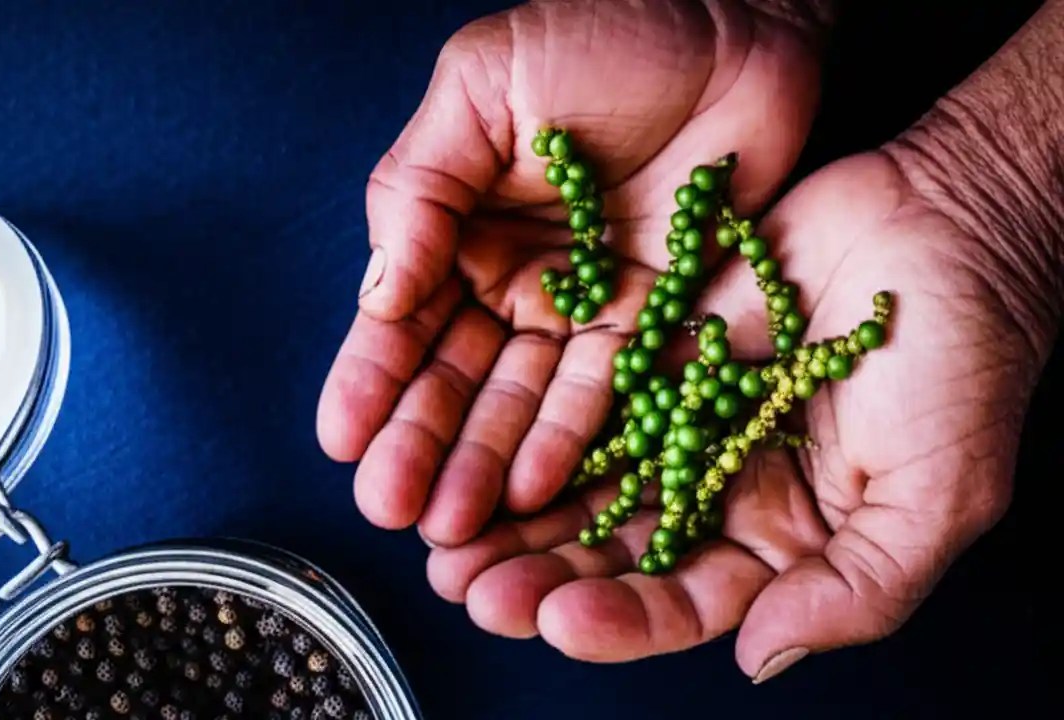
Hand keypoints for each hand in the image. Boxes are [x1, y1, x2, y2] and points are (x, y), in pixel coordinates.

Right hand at [316, 0, 829, 542]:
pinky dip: (570, 439)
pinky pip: (606, 393)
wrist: (734, 21)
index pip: (401, 316)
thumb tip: (376, 294)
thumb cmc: (601, 35)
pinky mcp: (653, 325)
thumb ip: (422, 189)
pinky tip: (534, 489)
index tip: (342, 437)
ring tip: (451, 523)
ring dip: (485, 463)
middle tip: (390, 506)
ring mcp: (582, 309)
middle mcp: (512, 279)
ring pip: (523, 401)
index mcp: (457, 224)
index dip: (370, 378)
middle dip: (421, 443)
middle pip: (457, 376)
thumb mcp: (482, 89)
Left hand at [421, 145, 1050, 676]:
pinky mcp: (653, 354)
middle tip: (470, 590)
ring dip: (516, 514)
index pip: (689, 601)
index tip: (557, 621)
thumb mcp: (940, 492)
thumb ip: (857, 587)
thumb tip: (762, 659)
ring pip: (583, 482)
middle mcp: (720, 491)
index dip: (622, 618)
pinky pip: (583, 398)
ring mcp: (680, 421)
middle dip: (541, 575)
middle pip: (616, 551)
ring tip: (446, 540)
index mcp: (784, 541)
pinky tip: (478, 448)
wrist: (948, 222)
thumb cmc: (967, 360)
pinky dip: (532, 426)